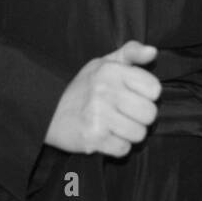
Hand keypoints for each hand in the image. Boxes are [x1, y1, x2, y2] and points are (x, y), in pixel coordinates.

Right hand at [45, 40, 160, 156]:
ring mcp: (98, 115)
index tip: (135, 95)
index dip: (148, 95)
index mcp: (111, 70)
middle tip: (126, 114)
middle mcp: (105, 91)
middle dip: (141, 117)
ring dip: (130, 133)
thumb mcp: (105, 62)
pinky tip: (107, 136)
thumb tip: (153, 51)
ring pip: (139, 134)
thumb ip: (131, 52)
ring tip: (116, 126)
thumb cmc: (83, 87)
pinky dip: (118, 147)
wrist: (48, 111)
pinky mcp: (93, 138)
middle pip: (150, 114)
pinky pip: (124, 149)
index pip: (154, 89)